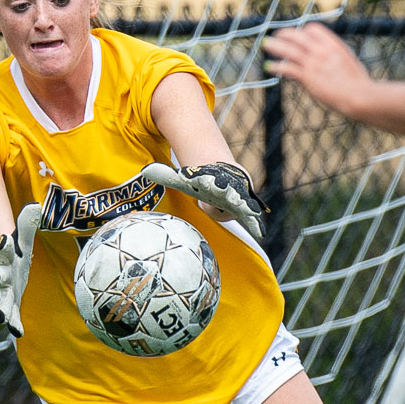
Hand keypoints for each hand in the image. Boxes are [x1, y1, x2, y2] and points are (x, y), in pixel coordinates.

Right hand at [0, 204, 41, 337]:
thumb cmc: (11, 248)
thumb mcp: (19, 236)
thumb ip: (26, 223)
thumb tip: (36, 207)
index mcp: (0, 256)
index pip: (1, 249)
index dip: (2, 245)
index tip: (4, 240)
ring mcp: (2, 289)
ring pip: (1, 299)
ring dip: (2, 308)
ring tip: (2, 317)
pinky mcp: (9, 302)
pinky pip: (11, 314)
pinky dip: (13, 322)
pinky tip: (18, 332)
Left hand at [141, 161, 267, 247]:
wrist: (227, 174)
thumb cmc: (201, 180)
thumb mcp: (183, 179)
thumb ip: (166, 175)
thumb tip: (144, 170)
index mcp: (210, 180)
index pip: (207, 181)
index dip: (204, 181)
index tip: (202, 180)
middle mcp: (226, 187)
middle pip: (227, 191)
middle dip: (227, 192)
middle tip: (226, 193)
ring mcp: (238, 197)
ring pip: (241, 204)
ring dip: (245, 210)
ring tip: (250, 216)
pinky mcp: (246, 208)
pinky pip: (251, 217)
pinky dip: (255, 224)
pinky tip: (260, 233)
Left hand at [262, 22, 372, 117]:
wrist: (360, 96)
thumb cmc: (360, 84)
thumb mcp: (349, 63)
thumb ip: (337, 58)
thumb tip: (332, 61)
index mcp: (334, 44)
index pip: (313, 29)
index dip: (303, 31)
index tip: (298, 35)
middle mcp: (321, 50)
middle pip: (298, 36)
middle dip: (285, 34)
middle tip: (277, 35)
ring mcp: (314, 63)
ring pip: (289, 49)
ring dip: (275, 46)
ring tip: (266, 45)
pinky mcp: (308, 77)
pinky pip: (287, 68)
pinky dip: (276, 66)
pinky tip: (269, 67)